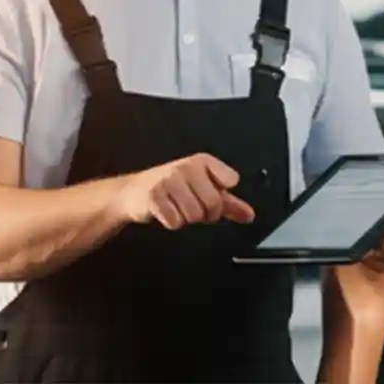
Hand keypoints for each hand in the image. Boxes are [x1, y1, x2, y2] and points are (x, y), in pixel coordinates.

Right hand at [117, 153, 255, 229]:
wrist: (134, 192)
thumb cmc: (172, 189)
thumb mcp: (203, 190)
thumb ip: (228, 203)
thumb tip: (249, 215)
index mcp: (202, 162)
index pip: (231, 180)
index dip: (222, 196)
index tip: (209, 194)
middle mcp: (187, 167)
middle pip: (214, 203)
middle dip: (205, 213)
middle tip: (192, 206)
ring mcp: (169, 180)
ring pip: (194, 214)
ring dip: (187, 218)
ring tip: (177, 207)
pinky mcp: (154, 196)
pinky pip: (175, 221)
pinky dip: (172, 222)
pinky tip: (166, 212)